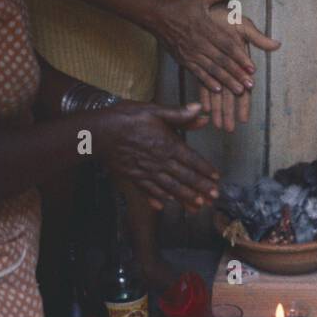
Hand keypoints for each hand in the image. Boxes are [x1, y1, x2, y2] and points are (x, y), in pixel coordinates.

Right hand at [93, 101, 219, 212]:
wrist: (100, 132)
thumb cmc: (127, 118)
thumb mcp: (155, 110)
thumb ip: (180, 114)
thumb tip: (201, 110)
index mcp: (168, 145)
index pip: (192, 160)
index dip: (206, 170)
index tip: (216, 178)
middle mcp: (160, 161)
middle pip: (185, 177)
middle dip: (202, 188)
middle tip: (214, 197)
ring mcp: (147, 171)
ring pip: (170, 188)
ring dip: (185, 197)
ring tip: (197, 206)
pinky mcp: (133, 177)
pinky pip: (148, 190)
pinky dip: (157, 199)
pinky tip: (164, 205)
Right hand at [156, 0, 279, 103]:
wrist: (156, 15)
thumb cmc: (183, 4)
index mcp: (206, 26)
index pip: (226, 45)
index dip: (240, 57)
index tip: (252, 67)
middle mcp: (199, 42)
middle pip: (221, 61)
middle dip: (236, 74)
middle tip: (250, 85)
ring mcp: (190, 52)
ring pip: (211, 69)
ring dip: (226, 81)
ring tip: (239, 90)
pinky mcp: (183, 59)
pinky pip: (197, 73)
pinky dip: (207, 82)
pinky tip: (218, 90)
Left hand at [196, 0, 278, 128]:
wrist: (205, 5)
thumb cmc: (226, 16)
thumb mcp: (243, 25)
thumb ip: (257, 38)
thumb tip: (276, 45)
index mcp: (240, 62)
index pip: (243, 88)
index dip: (243, 104)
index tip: (244, 119)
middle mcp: (228, 67)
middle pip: (229, 95)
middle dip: (229, 112)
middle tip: (229, 129)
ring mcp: (215, 67)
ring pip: (216, 93)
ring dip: (218, 110)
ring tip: (218, 126)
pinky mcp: (201, 63)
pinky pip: (202, 83)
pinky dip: (204, 97)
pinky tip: (204, 110)